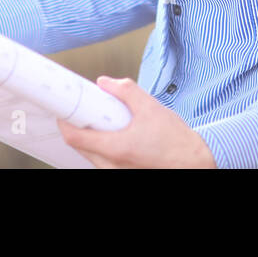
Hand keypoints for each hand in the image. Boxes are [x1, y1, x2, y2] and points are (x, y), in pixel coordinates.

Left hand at [57, 76, 216, 168]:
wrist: (193, 162)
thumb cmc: (176, 141)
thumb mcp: (150, 107)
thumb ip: (125, 91)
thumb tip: (105, 83)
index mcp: (116, 148)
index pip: (75, 138)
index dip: (65, 122)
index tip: (64, 110)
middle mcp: (112, 165)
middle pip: (80, 148)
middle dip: (77, 128)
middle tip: (83, 111)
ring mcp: (117, 172)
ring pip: (91, 156)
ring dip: (90, 138)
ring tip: (102, 121)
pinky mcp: (123, 173)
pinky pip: (103, 161)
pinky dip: (102, 146)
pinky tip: (114, 134)